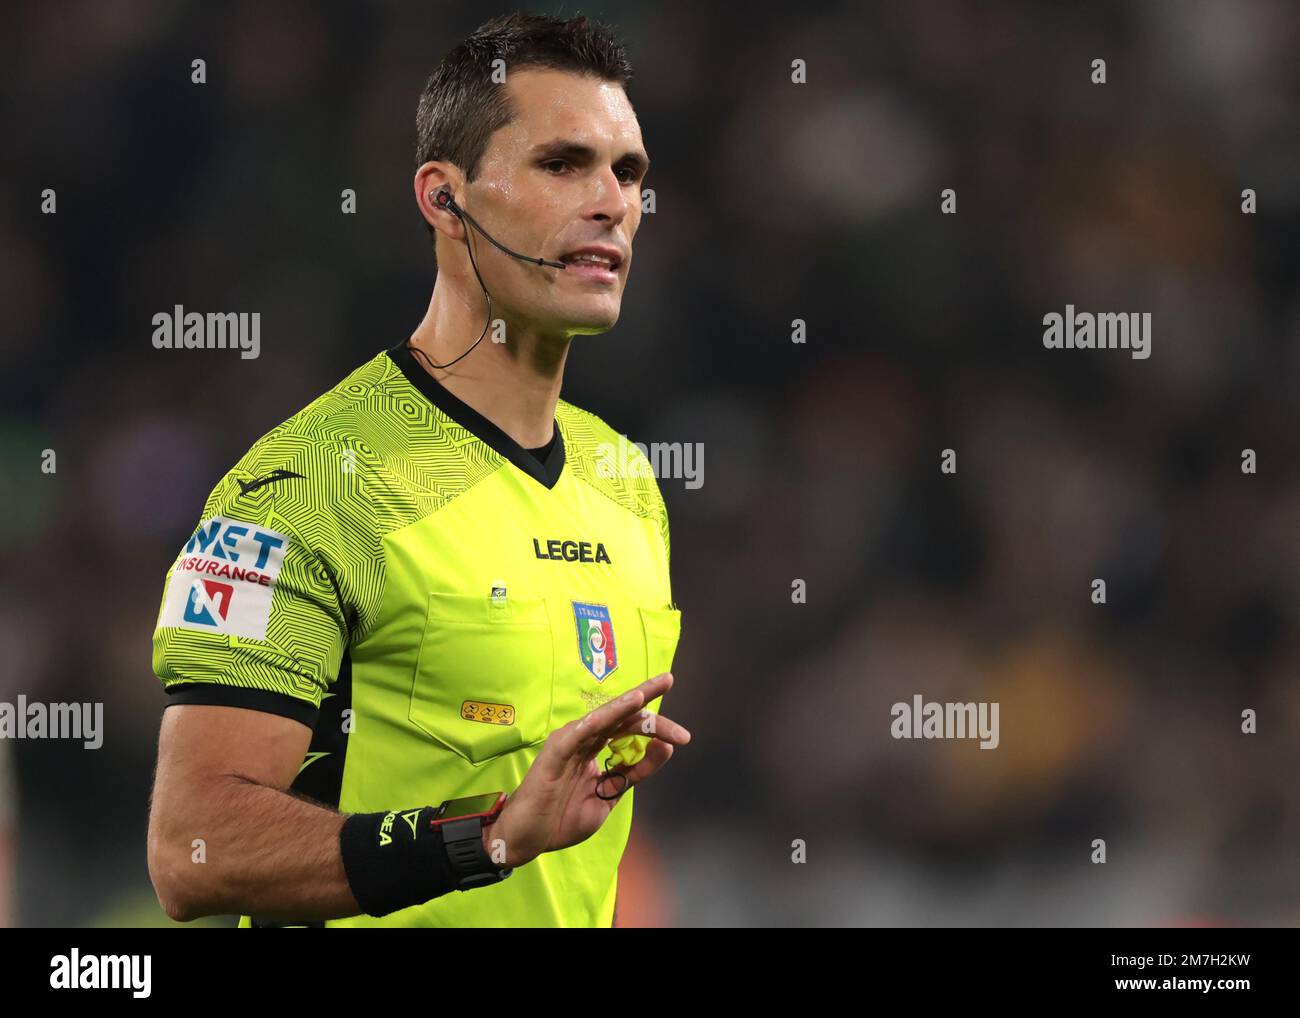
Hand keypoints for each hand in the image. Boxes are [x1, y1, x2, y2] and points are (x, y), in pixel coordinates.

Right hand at [483, 673, 688, 868]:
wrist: (528, 838)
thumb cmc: (561, 818)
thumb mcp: (609, 796)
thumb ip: (634, 773)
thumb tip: (665, 748)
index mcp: (595, 748)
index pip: (630, 729)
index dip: (658, 729)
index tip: (683, 738)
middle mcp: (585, 738)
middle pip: (624, 717)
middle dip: (655, 716)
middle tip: (683, 730)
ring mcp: (571, 740)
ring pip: (608, 715)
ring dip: (634, 703)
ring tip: (657, 688)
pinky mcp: (558, 748)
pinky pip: (587, 728)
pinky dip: (609, 714)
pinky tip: (629, 704)